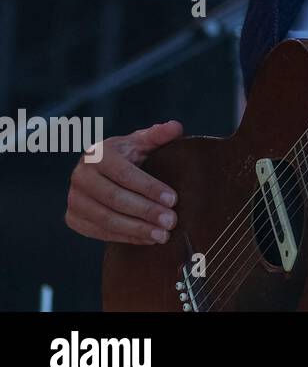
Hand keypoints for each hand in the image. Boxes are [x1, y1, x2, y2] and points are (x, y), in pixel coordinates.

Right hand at [65, 121, 182, 244]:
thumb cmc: (127, 155)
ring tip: (162, 235)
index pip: (124, 174)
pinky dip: (125, 237)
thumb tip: (175, 127)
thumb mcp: (140, 142)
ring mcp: (73, 199)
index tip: (173, 199)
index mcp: (96, 154)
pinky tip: (147, 239)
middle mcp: (80, 176)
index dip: (149, 188)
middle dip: (146, 211)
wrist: (102, 172)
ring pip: (106, 219)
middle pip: (115, 199)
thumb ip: (158, 135)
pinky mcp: (73, 218)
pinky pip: (100, 233)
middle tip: (171, 221)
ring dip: (137, 229)